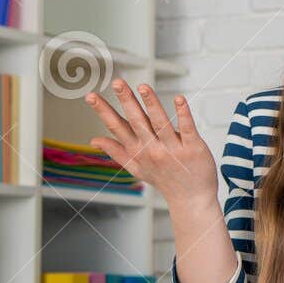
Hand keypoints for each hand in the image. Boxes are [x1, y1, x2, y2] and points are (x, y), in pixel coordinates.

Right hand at [86, 80, 217, 210]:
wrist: (191, 200)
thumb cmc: (164, 180)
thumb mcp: (136, 168)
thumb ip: (116, 152)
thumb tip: (93, 140)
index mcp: (138, 151)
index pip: (118, 128)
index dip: (104, 111)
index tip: (90, 96)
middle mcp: (153, 149)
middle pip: (137, 122)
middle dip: (127, 101)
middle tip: (117, 82)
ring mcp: (173, 149)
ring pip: (161, 123)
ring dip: (152, 104)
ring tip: (143, 87)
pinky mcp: (193, 149)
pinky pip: (188, 129)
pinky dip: (183, 114)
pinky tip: (179, 99)